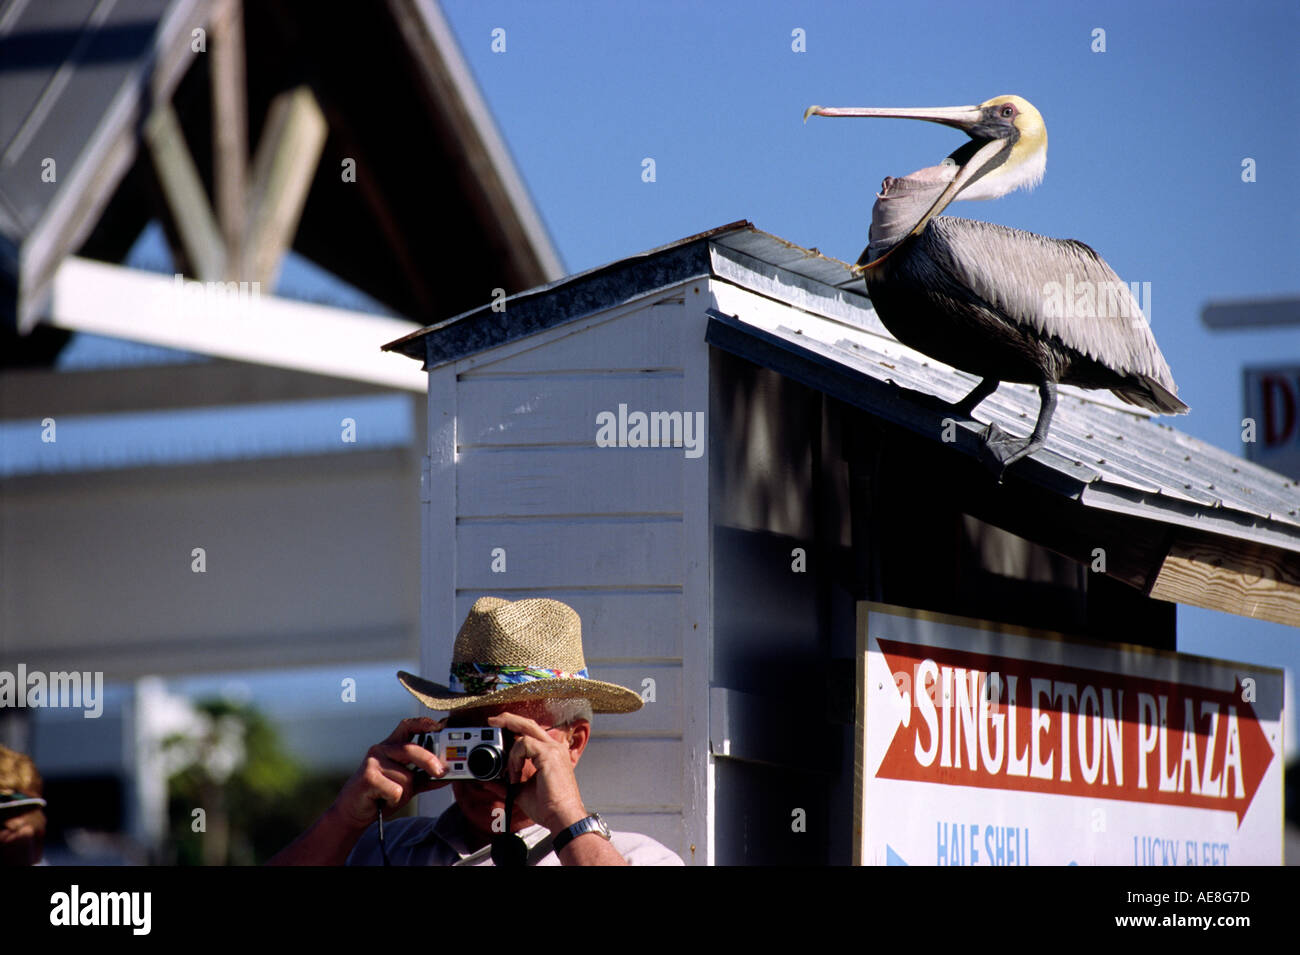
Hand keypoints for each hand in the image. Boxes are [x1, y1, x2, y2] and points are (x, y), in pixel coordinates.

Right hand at [330, 717, 449, 830]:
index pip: (408, 726)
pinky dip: (395, 800)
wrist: (353, 812)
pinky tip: (383, 800)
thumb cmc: (381, 795)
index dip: (424, 723)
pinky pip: (396, 789)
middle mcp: (381, 749)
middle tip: (442, 772)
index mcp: (391, 746)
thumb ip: (426, 777)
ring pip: (406, 776)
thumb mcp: (408, 784)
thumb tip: (450, 774)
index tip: (440, 726)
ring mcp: (373, 762)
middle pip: (411, 749)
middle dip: (429, 761)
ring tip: (392, 797)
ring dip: (405, 793)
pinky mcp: (368, 777)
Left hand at [486, 712, 586, 833]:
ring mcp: (553, 749)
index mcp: (550, 754)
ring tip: (511, 773)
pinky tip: (515, 774)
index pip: (531, 732)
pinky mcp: (549, 754)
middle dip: (508, 719)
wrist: (561, 816)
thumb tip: (489, 782)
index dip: (514, 728)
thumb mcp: (521, 792)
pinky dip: (515, 758)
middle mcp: (554, 748)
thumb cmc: (548, 806)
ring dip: (511, 753)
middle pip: (529, 722)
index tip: (498, 731)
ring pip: (525, 731)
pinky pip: (524, 744)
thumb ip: (506, 783)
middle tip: (493, 721)